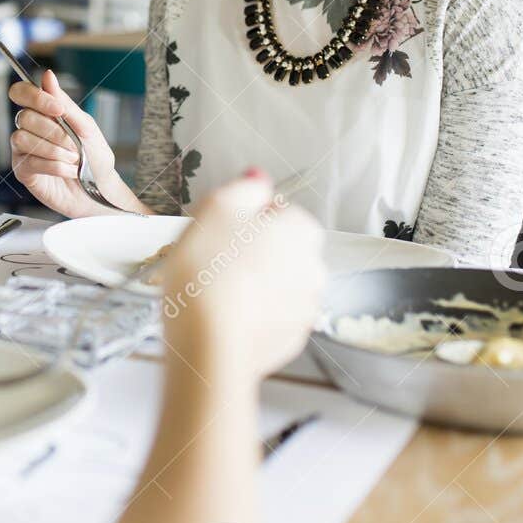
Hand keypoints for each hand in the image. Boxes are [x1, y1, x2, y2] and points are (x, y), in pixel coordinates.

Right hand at [9, 70, 133, 217]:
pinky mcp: (23, 171)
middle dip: (54, 131)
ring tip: (73, 159)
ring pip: (23, 138)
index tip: (58, 110)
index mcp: (43, 113)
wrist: (100, 190)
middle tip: (74, 144)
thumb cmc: (95, 159)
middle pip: (24, 117)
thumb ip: (65, 103)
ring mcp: (23, 150)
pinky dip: (55, 166)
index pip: (21, 93)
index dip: (35, 97)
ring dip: (54, 150)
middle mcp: (29, 129)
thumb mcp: (85, 127)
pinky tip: (68, 170)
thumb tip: (47, 76)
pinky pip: (30, 161)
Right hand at [158, 173, 324, 381]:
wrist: (209, 343)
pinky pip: (269, 319)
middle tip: (213, 261)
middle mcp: (314, 267)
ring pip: (275, 286)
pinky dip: (251, 317)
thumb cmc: (210, 271)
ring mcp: (304, 308)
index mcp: (302, 229)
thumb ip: (244, 188)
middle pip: (280, 250)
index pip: (277, 211)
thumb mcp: (217, 208)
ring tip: (215, 294)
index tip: (220, 231)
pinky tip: (225, 318)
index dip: (244, 219)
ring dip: (252, 286)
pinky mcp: (289, 341)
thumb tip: (258, 180)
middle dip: (251, 253)